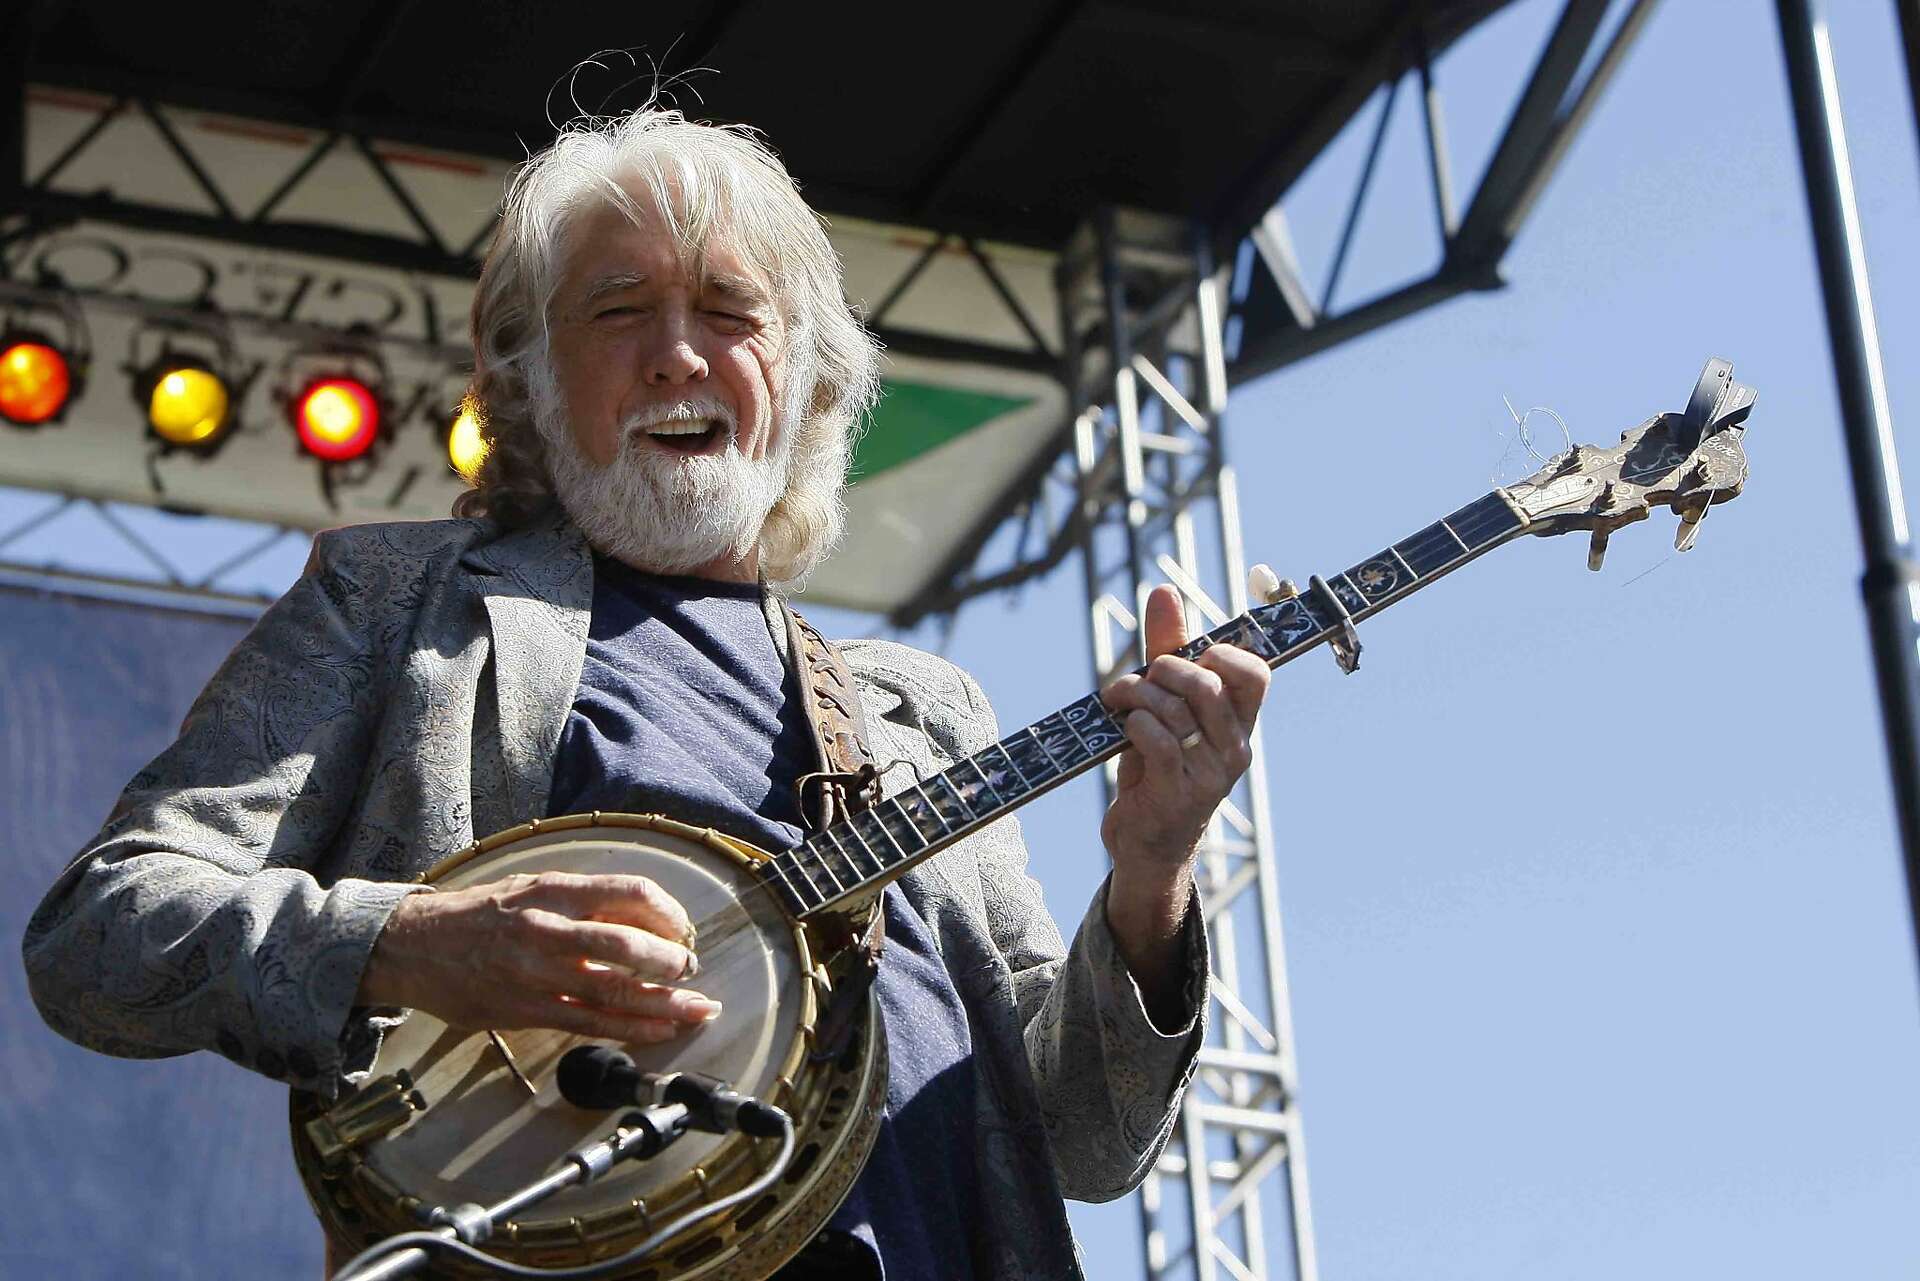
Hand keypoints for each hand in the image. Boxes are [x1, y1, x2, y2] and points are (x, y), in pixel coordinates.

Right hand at [358, 872, 720, 1042]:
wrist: (411, 945)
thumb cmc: (478, 914)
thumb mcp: (529, 887)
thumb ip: (581, 900)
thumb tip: (641, 916)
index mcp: (552, 890)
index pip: (628, 892)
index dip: (668, 912)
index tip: (683, 928)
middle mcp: (547, 930)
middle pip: (627, 945)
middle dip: (672, 961)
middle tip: (693, 969)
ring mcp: (535, 974)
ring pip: (614, 991)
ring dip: (664, 1003)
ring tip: (698, 1009)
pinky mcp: (525, 1010)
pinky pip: (589, 1023)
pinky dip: (631, 1030)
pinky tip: (659, 1032)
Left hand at [1098, 585, 1268, 1011]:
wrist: (1147, 844)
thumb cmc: (1158, 766)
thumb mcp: (1164, 705)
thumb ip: (1166, 648)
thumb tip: (1163, 590)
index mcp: (1239, 724)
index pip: (1257, 673)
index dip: (1225, 652)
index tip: (1191, 653)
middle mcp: (1235, 747)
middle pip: (1208, 681)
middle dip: (1164, 667)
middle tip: (1141, 676)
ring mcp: (1211, 773)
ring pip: (1176, 706)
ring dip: (1135, 693)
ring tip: (1117, 700)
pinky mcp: (1181, 793)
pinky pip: (1158, 737)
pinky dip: (1134, 723)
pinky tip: (1123, 727)